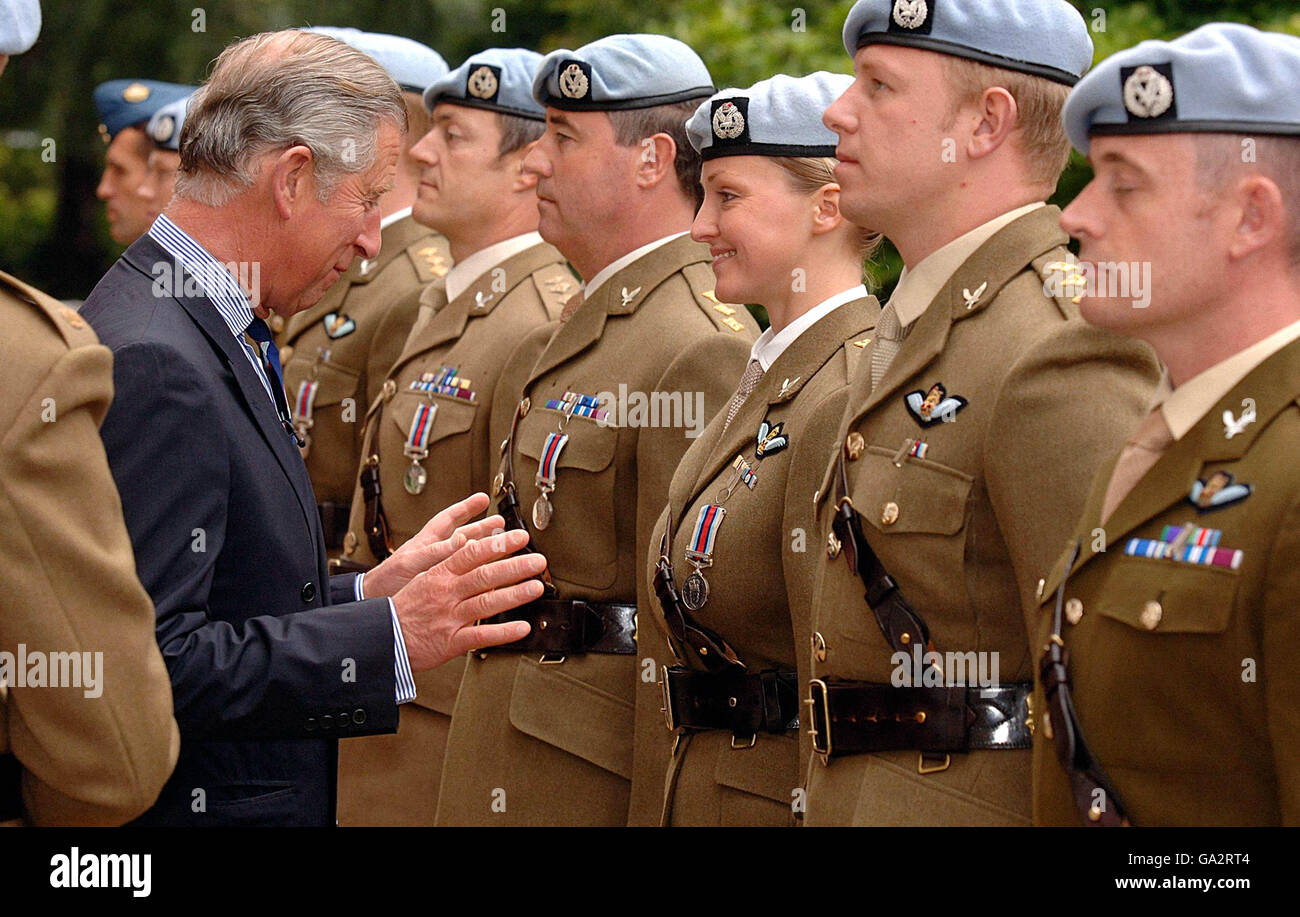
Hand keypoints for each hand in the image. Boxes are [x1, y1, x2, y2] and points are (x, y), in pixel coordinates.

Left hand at [363, 492, 502, 598]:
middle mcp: (436, 555)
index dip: (466, 508)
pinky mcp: (443, 588)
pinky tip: (492, 581)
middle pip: (464, 536)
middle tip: (502, 523)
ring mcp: (440, 571)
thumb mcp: (411, 562)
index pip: (449, 519)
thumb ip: (436, 552)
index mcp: (427, 543)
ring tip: (505, 548)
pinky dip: (479, 576)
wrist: (377, 607)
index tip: (482, 499)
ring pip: (468, 557)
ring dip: (485, 552)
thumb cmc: (386, 581)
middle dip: (483, 528)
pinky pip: (465, 577)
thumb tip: (462, 539)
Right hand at [392, 528, 546, 670]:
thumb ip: (451, 565)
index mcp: (439, 574)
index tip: (519, 537)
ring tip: (536, 587)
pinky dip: (503, 632)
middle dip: (514, 566)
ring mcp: (449, 617)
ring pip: (486, 602)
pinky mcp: (451, 642)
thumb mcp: (423, 578)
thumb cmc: (406, 608)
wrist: (383, 639)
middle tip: (538, 560)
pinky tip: (522, 627)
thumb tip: (472, 545)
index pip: (472, 553)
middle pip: (484, 575)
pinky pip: (481, 636)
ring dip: (514, 595)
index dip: (498, 544)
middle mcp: (446, 593)